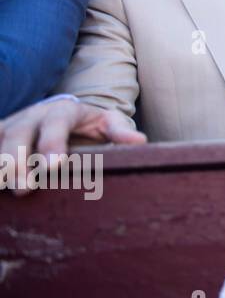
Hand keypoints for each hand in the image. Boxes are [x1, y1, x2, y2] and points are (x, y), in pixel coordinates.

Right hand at [1, 98, 145, 196]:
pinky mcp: (1, 134)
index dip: (53, 143)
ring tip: (3, 186)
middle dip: (18, 160)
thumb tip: (139, 141)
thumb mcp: (108, 122)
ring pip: (0, 139)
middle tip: (24, 187)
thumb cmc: (90, 124)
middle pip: (19, 134)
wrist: (66, 114)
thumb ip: (120, 131)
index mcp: (64, 110)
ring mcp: (13, 124)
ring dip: (1, 163)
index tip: (54, 165)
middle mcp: (33, 115)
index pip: (56, 123)